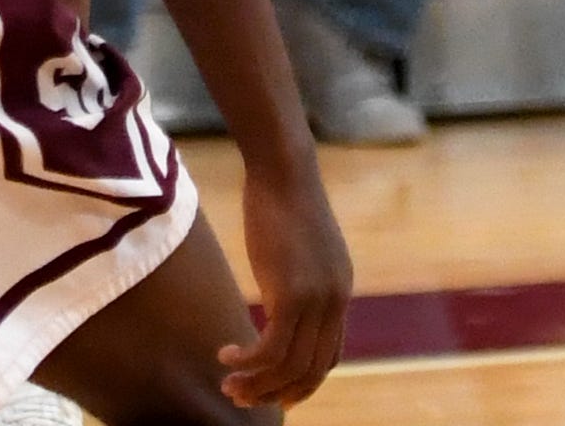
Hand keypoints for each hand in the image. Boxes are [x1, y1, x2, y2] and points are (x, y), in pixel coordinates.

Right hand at [224, 160, 352, 407]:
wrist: (283, 167)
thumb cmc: (281, 196)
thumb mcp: (299, 246)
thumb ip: (298, 276)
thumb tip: (279, 299)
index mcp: (340, 292)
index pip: (329, 356)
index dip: (302, 380)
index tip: (273, 389)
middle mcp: (335, 302)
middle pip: (311, 371)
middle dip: (277, 392)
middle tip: (244, 397)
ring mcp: (316, 301)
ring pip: (289, 366)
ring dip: (257, 384)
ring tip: (229, 385)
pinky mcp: (291, 295)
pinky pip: (270, 348)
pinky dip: (247, 360)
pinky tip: (225, 354)